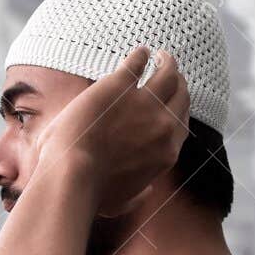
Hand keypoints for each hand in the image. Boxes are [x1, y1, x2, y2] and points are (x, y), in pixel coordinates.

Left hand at [33, 46, 191, 215]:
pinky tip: (140, 52)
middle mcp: (163, 125)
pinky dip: (141, 55)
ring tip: (160, 55)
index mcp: (166, 153)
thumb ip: (138, 195)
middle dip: (178, 82)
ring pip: (168, 73)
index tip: (172, 101)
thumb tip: (145, 193)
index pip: (182, 123)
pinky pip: (138, 62)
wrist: (72, 176)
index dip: (178, 109)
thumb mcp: (122, 202)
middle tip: (170, 72)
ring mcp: (143, 103)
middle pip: (181, 95)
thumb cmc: (92, 195)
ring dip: (167, 62)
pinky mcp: (119, 85)